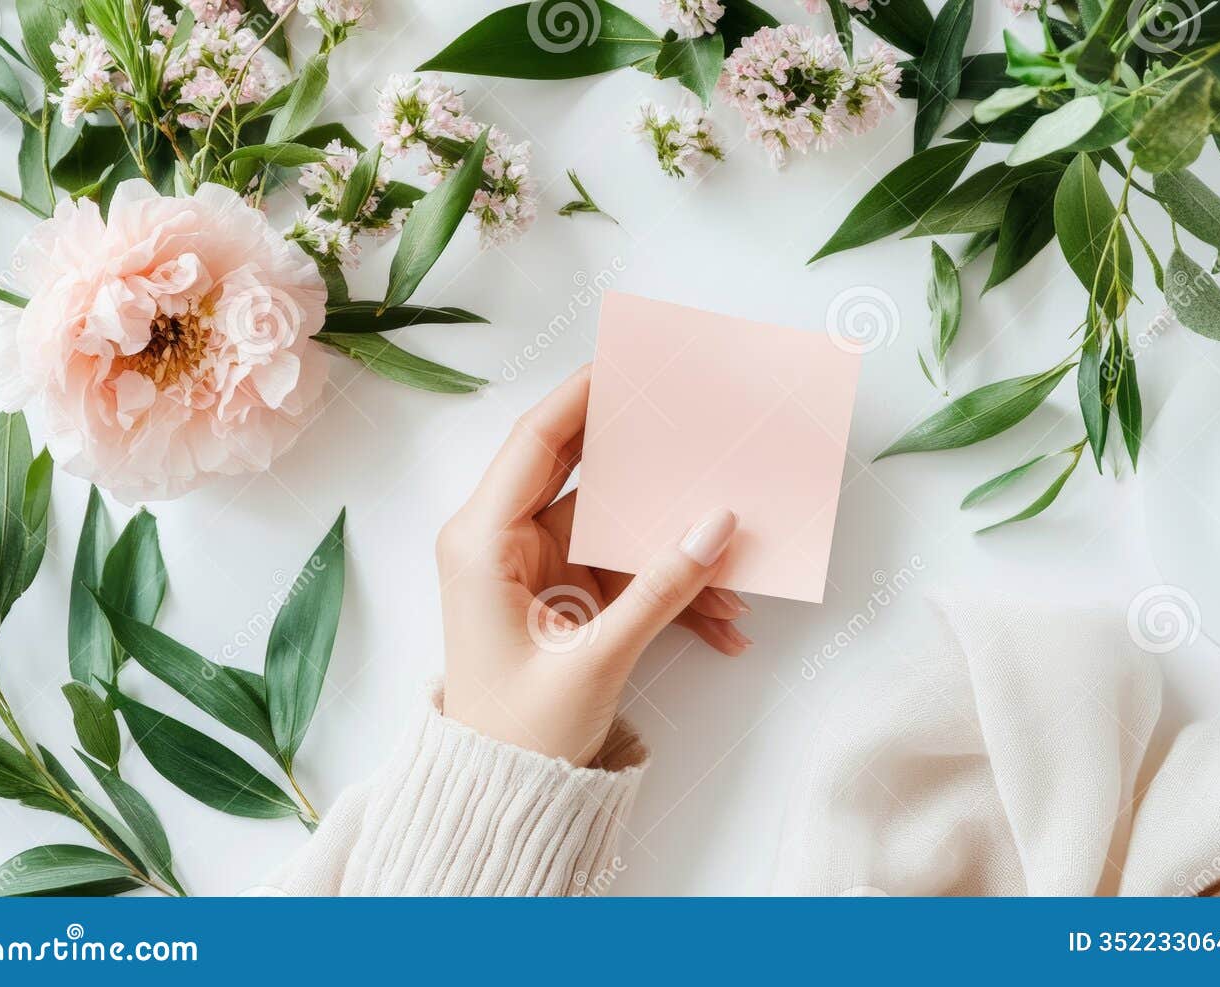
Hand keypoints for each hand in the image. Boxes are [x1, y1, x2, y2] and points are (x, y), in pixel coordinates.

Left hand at [435, 365, 750, 764]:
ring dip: (676, 552)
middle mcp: (505, 542)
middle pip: (583, 474)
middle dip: (649, 464)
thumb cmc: (517, 736)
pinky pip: (628, 575)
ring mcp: (538, 569)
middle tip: (702, 428)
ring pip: (618, 529)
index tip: (628, 361)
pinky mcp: (567, 598)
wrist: (500, 799)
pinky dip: (674, 595)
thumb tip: (717, 526)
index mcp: (482, 542)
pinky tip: (724, 625)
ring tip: (737, 578)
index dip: (582, 396)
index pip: (535, 443)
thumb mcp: (593, 661)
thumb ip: (660, 591)